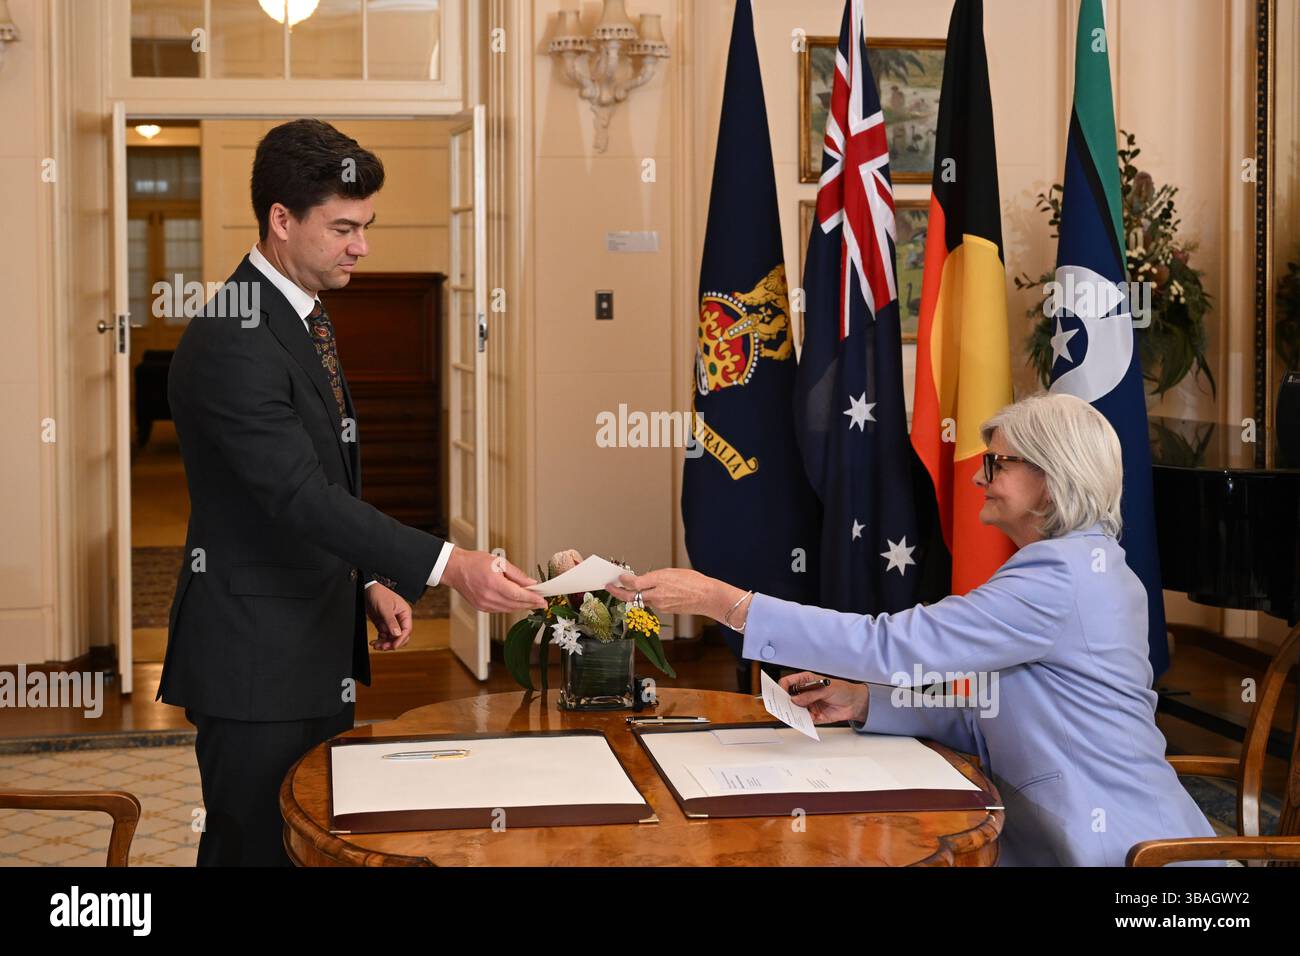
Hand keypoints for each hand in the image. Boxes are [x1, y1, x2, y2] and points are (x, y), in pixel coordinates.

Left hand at [365, 582, 412, 650]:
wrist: (367, 588)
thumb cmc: (379, 593)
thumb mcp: (385, 608)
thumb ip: (391, 622)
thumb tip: (397, 634)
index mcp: (404, 613)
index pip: (406, 630)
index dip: (400, 639)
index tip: (393, 646)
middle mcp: (399, 619)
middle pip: (400, 636)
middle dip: (392, 643)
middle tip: (382, 647)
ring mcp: (391, 622)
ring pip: (391, 638)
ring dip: (384, 643)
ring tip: (375, 645)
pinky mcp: (383, 624)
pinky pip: (384, 636)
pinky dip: (380, 640)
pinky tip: (374, 641)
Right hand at [442, 548, 547, 612]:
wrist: (455, 569)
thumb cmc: (475, 562)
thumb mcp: (499, 562)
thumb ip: (517, 575)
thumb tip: (532, 584)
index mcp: (494, 584)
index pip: (519, 595)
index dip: (533, 599)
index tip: (543, 601)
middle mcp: (489, 597)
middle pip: (516, 605)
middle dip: (530, 604)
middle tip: (541, 602)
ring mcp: (484, 604)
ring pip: (509, 609)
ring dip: (521, 606)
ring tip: (531, 601)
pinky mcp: (482, 608)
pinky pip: (501, 610)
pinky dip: (510, 606)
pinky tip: (516, 602)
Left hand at [606, 568, 747, 623]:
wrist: (708, 597)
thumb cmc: (694, 581)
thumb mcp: (672, 572)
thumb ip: (655, 577)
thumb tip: (643, 580)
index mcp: (659, 580)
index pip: (634, 583)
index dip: (623, 581)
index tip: (618, 578)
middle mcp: (657, 594)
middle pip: (631, 596)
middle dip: (618, 592)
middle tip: (610, 587)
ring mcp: (661, 605)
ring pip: (642, 600)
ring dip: (635, 595)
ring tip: (630, 589)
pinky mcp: (665, 611)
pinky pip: (653, 604)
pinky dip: (650, 599)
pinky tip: (654, 594)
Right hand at [779, 672, 868, 723]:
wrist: (854, 703)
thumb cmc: (842, 690)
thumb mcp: (826, 689)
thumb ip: (810, 695)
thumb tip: (796, 700)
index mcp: (806, 681)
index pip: (788, 682)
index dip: (782, 687)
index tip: (780, 693)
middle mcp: (805, 693)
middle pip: (788, 696)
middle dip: (784, 701)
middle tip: (783, 705)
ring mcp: (808, 704)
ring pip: (794, 709)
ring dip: (793, 712)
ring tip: (793, 714)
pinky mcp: (813, 716)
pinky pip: (804, 719)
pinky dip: (802, 721)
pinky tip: (805, 719)